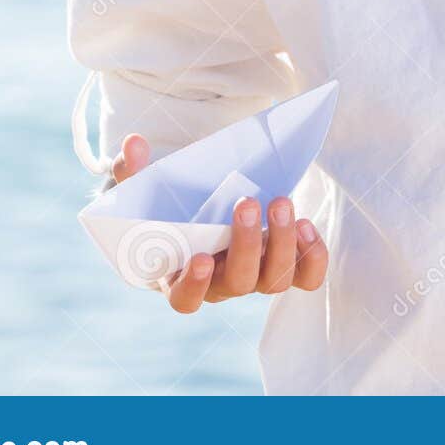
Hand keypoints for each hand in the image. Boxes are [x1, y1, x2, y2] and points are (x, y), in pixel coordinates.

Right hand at [111, 133, 329, 313]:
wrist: (210, 208)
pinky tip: (305, 225)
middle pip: (238, 282)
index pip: (184, 300)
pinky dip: (312, 257)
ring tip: (280, 201)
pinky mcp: (286, 265)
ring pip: (274, 281)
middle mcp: (221, 283)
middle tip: (246, 202)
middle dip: (244, 244)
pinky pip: (306, 278)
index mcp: (181, 276)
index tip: (198, 257)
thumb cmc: (172, 207)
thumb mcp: (146, 191)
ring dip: (281, 242)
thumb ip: (133, 172)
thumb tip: (132, 144)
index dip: (192, 285)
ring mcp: (256, 276)